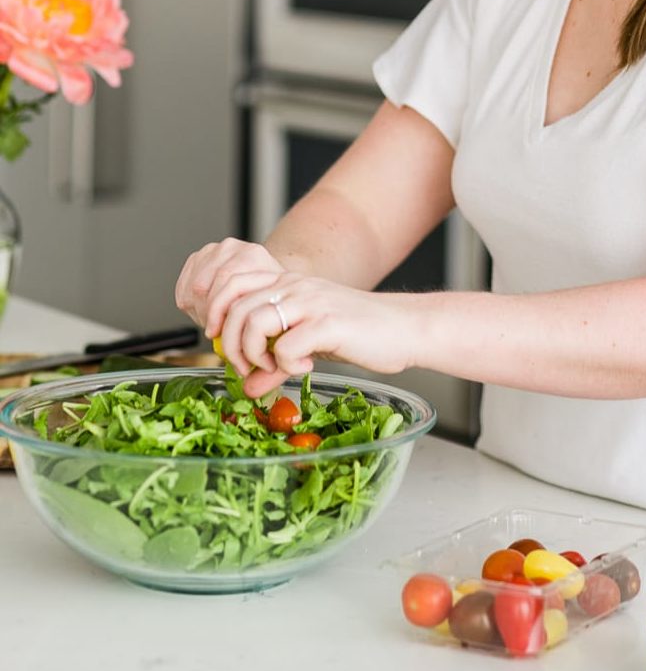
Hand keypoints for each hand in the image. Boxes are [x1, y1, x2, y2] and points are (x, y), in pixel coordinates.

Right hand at [174, 237, 285, 337]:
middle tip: (214, 327)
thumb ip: (251, 311)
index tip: (217, 330)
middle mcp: (231, 248)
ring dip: (197, 309)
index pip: (225, 280)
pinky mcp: (196, 258)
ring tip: (212, 319)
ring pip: (192, 287)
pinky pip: (183, 286)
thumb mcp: (268, 302)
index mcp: (252, 254)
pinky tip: (202, 309)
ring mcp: (212, 251)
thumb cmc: (265, 291)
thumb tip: (232, 332)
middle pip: (203, 285)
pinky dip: (189, 302)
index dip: (217, 311)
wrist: (263, 276)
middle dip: (206, 313)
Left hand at [211, 273, 418, 398]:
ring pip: (254, 323)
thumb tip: (249, 387)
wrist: (404, 328)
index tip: (219, 341)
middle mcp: (296, 286)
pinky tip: (305, 366)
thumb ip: (277, 360)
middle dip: (230, 345)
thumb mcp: (310, 342)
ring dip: (253, 354)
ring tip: (271, 368)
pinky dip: (286, 364)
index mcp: (288, 283)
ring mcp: (311, 303)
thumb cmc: (359, 332)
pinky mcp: (328, 323)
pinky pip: (286, 346)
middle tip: (245, 368)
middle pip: (236, 308)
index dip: (216, 312)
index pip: (233, 283)